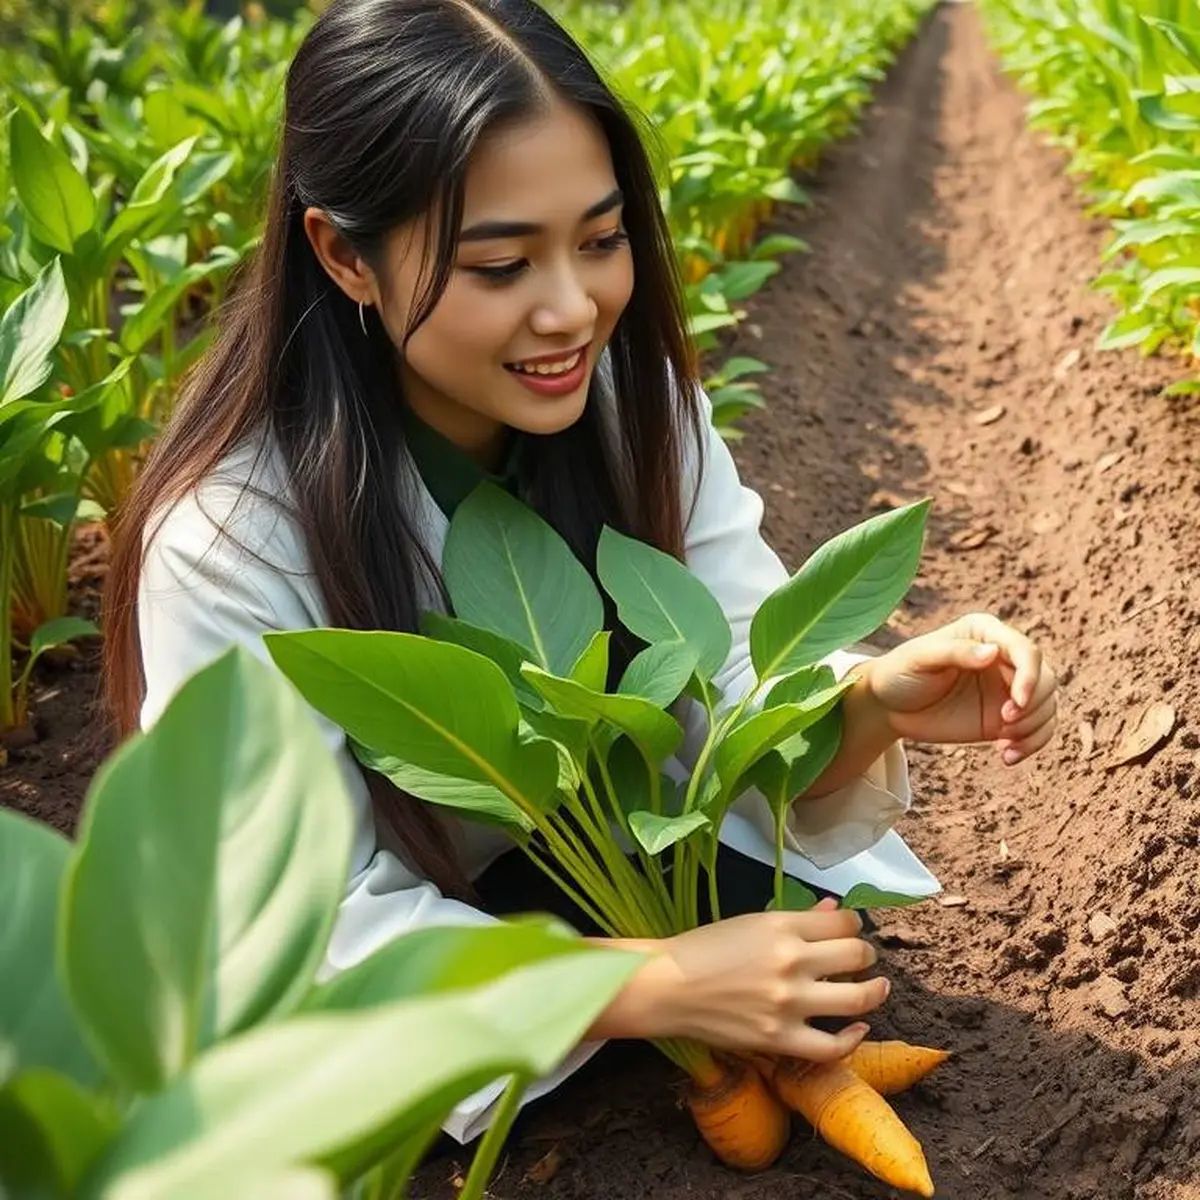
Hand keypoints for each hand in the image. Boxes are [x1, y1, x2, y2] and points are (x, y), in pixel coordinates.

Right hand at [589, 899, 888, 1060]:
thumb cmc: (705, 949)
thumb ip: (799, 918)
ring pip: (857, 998)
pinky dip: (854, 1038)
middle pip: (856, 955)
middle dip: (866, 954)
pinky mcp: (779, 1038)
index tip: (849, 931)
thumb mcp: (751, 922)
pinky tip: (859, 1029)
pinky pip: (833, 1046)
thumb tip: (836, 909)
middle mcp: (791, 961)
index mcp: (781, 926)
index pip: (843, 922)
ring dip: (875, 991)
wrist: (669, 987)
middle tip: (862, 958)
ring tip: (877, 987)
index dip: (853, 925)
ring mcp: (788, 1003)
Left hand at [864, 611, 1057, 763]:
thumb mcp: (919, 659)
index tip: (1015, 704)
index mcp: (985, 632)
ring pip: (1047, 705)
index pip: (1026, 651)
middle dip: (1033, 706)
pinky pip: (1038, 728)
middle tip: (1003, 725)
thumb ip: (954, 652)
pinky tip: (1007, 756)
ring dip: (1034, 728)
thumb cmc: (900, 673)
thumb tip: (993, 652)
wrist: (888, 706)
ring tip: (1004, 745)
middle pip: (1045, 679)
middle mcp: (1004, 657)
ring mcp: (1008, 688)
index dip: (1029, 677)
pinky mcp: (1007, 716)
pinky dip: (1032, 744)